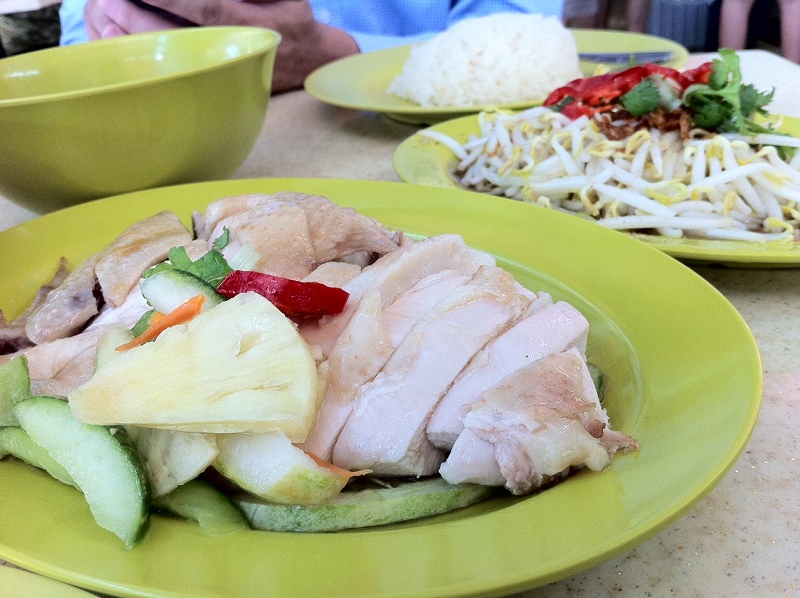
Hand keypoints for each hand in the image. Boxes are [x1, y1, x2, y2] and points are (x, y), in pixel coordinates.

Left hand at [85, 0, 358, 91]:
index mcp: (261, 24)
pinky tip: (126, 47)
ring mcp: (233, 76)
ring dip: (140, 44)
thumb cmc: (296, 16)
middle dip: (144, 19)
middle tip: (110, 1)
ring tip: (108, 20)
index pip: (210, 8)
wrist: (316, 64)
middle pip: (187, 39)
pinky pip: (180, 78)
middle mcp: (245, 53)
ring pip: (179, 64)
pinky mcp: (224, 90)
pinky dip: (150, 63)